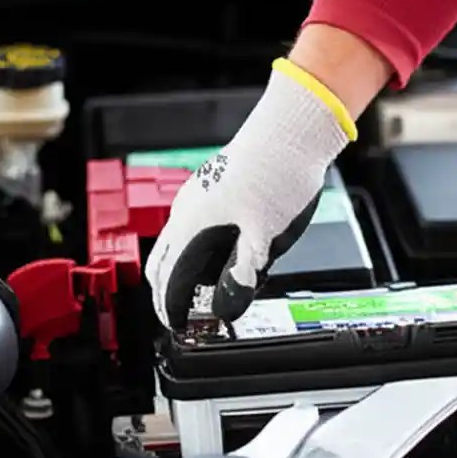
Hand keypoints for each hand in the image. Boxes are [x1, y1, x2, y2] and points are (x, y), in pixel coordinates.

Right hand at [146, 59, 355, 328]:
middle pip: (163, 263)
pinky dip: (202, 251)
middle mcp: (187, 211)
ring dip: (189, 272)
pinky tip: (231, 256)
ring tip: (217, 291)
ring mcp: (199, 197)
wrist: (293, 129)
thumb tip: (225, 309)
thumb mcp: (263, 241)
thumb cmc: (278, 177)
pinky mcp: (215, 188)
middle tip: (190, 315)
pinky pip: (196, 228)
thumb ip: (240, 279)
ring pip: (180, 245)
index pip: (169, 281)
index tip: (180, 328)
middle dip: (172, 294)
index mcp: (192, 226)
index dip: (173, 310)